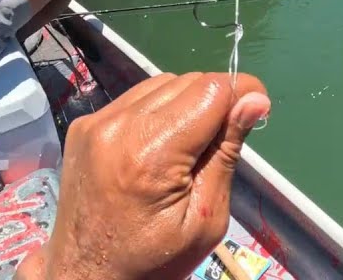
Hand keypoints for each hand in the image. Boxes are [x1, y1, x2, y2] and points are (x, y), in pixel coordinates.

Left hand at [19, 73, 269, 279]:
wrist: (87, 274)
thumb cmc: (153, 259)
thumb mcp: (205, 218)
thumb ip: (227, 152)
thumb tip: (254, 100)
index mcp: (150, 153)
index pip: (210, 90)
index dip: (242, 93)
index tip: (257, 111)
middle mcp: (118, 125)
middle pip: (188, 82)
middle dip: (216, 101)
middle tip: (222, 141)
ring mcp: (96, 121)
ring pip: (162, 83)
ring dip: (187, 102)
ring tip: (189, 145)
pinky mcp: (85, 123)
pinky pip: (136, 97)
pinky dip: (158, 110)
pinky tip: (159, 143)